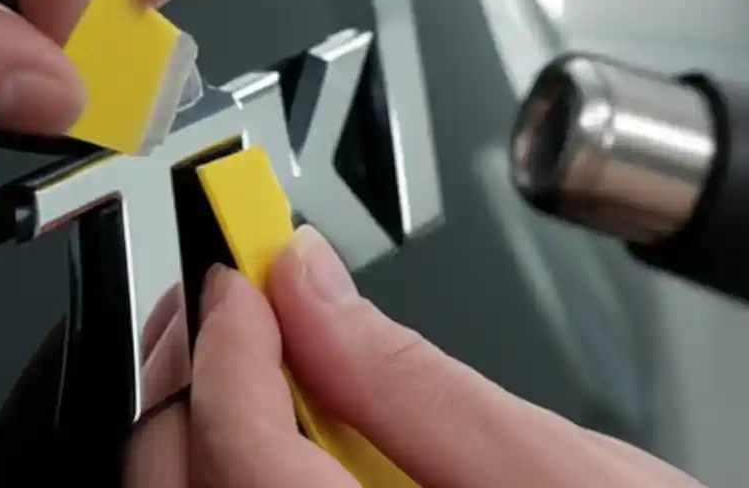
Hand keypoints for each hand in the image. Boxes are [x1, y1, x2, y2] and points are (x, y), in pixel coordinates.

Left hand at [128, 227, 704, 486]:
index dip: (229, 350)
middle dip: (194, 378)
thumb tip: (310, 283)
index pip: (247, 457)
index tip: (243, 279)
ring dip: (200, 422)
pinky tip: (274, 422)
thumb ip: (415, 380)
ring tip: (239, 349)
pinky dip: (232, 465)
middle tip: (226, 302)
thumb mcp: (554, 469)